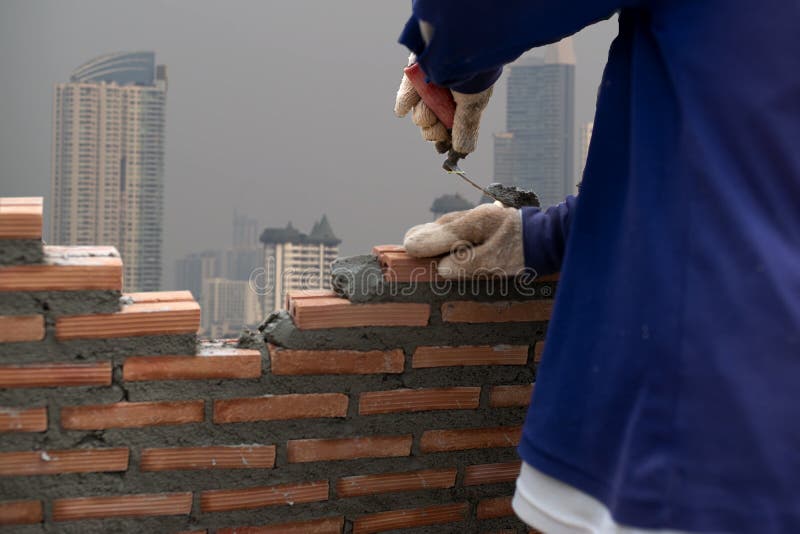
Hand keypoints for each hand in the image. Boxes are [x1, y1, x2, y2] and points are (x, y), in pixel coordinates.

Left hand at [394, 54, 492, 154]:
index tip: (443, 147)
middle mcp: (447, 94)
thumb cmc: (472, 75)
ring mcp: (431, 84)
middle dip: (432, 129)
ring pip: (420, 112)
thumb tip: (463, 151)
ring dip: (423, 114)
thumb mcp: (472, 105)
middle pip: (432, 124)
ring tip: (427, 106)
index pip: (450, 127)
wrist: (458, 45)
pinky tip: (402, 111)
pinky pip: (406, 95)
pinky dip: (405, 102)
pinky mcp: (416, 73)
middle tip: (435, 126)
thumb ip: (465, 128)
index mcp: (464, 101)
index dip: (445, 138)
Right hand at [403, 203, 523, 278]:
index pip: (439, 234)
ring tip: (417, 248)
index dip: (421, 244)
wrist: (549, 237)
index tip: (407, 249)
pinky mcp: (482, 221)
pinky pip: (455, 228)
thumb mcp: (496, 263)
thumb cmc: (525, 252)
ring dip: (433, 239)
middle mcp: (473, 216)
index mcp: (475, 223)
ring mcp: (477, 217)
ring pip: (445, 226)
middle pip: (437, 227)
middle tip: (408, 251)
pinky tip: (442, 248)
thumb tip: (441, 268)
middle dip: (422, 240)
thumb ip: (466, 265)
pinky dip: (445, 238)